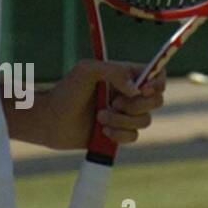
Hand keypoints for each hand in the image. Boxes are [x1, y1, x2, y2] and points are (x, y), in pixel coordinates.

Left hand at [36, 59, 165, 150]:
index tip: (143, 88)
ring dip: (123, 120)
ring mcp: (124, 115)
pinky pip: (133, 136)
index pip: (156, 75)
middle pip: (156, 100)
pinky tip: (102, 131)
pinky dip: (119, 134)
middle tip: (115, 103)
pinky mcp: (118, 133)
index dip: (157, 82)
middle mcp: (128, 95)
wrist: (51, 121)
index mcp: (125, 75)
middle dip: (137, 104)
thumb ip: (115, 71)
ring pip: (145, 120)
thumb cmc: (66, 91)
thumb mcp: (87, 71)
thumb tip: (137, 89)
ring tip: (100, 117)